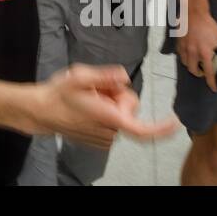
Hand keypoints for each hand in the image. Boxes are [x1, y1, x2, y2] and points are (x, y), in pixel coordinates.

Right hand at [28, 64, 178, 144]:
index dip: (161, 128)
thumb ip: (105, 75)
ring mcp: (105, 138)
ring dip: (109, 102)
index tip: (175, 123)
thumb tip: (125, 76)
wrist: (40, 112)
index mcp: (109, 118)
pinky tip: (88, 106)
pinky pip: (113, 121)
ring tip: (88, 97)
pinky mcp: (100, 139)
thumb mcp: (79, 76)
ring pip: (121, 114)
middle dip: (117, 95)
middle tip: (97, 88)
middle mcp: (110, 132)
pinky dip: (105, 111)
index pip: (142, 130)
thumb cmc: (58, 94)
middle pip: (129, 109)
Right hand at [177, 10, 216, 92]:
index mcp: (205, 53)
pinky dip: (186, 57)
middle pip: (193, 71)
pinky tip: (190, 52)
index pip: (209, 73)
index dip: (212, 83)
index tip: (214, 88)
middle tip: (204, 70)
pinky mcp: (179, 44)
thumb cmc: (209, 26)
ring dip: (192, 65)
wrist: (194, 14)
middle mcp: (193, 53)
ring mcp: (185, 49)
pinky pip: (181, 55)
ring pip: (186, 64)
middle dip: (199, 74)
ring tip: (197, 60)